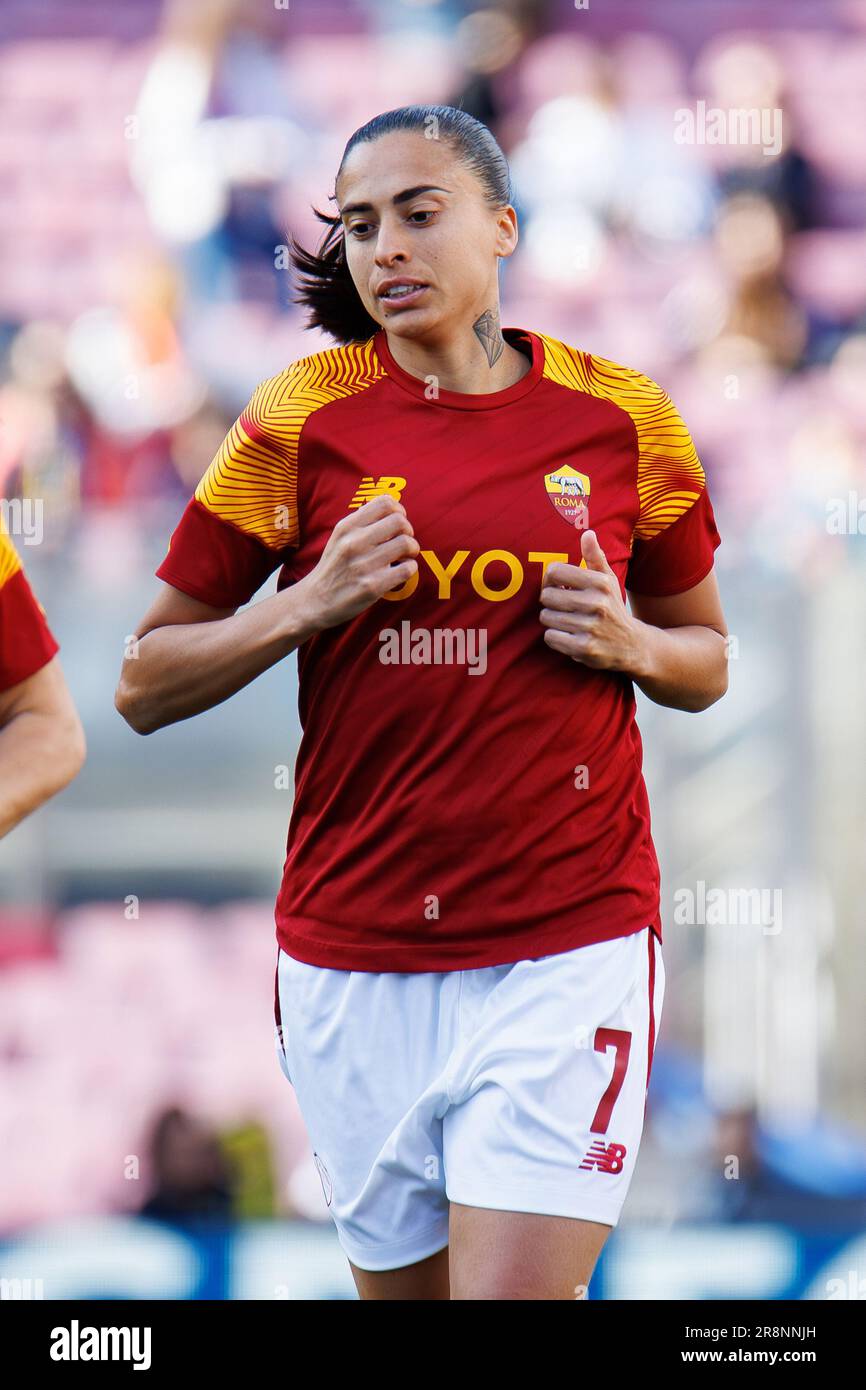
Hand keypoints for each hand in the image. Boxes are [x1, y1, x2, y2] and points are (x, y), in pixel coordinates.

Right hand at [301, 493, 419, 630]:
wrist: (315, 601)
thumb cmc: (333, 567)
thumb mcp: (339, 537)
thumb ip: (362, 521)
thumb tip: (391, 507)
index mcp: (347, 527)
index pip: (385, 503)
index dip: (399, 511)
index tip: (397, 523)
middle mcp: (354, 542)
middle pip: (400, 522)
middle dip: (408, 531)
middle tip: (403, 542)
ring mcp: (363, 565)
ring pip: (406, 544)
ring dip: (412, 550)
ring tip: (404, 557)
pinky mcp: (372, 586)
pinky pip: (406, 569)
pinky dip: (410, 569)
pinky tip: (401, 571)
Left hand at [539, 529, 641, 671]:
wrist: (632, 646)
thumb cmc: (613, 608)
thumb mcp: (608, 581)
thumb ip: (595, 557)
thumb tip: (587, 533)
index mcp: (600, 583)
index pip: (554, 571)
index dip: (550, 580)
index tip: (558, 586)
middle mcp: (596, 603)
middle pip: (546, 596)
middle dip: (551, 603)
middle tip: (564, 607)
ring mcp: (590, 627)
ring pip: (546, 617)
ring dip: (553, 621)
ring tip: (569, 622)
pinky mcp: (583, 648)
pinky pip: (550, 637)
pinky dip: (555, 638)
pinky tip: (570, 636)